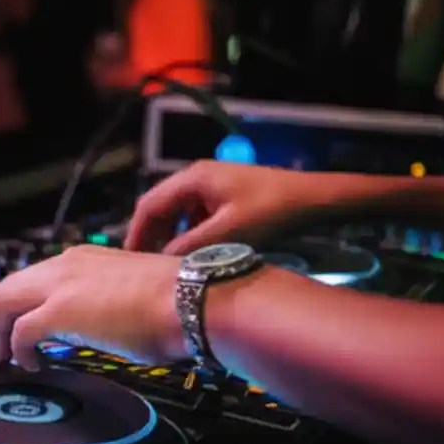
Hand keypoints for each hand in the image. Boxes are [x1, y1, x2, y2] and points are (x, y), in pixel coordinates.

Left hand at [0, 246, 186, 369]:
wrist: (195, 300)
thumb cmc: (181, 302)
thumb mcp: (134, 293)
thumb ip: (108, 304)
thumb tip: (102, 327)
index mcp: (86, 259)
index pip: (36, 279)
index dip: (21, 306)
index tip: (18, 328)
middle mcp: (68, 265)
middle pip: (8, 288)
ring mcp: (62, 285)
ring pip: (3, 302)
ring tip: (1, 361)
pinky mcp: (60, 311)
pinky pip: (20, 332)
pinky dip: (17, 351)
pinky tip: (30, 366)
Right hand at [125, 161, 331, 254]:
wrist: (314, 199)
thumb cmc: (273, 211)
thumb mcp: (230, 233)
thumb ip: (191, 247)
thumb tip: (160, 263)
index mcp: (192, 179)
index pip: (149, 206)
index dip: (136, 233)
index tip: (129, 260)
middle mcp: (196, 177)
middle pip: (159, 207)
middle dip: (149, 236)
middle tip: (142, 266)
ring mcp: (210, 185)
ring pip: (176, 213)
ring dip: (168, 237)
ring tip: (164, 264)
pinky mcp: (223, 196)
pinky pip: (193, 216)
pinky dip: (186, 235)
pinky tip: (192, 255)